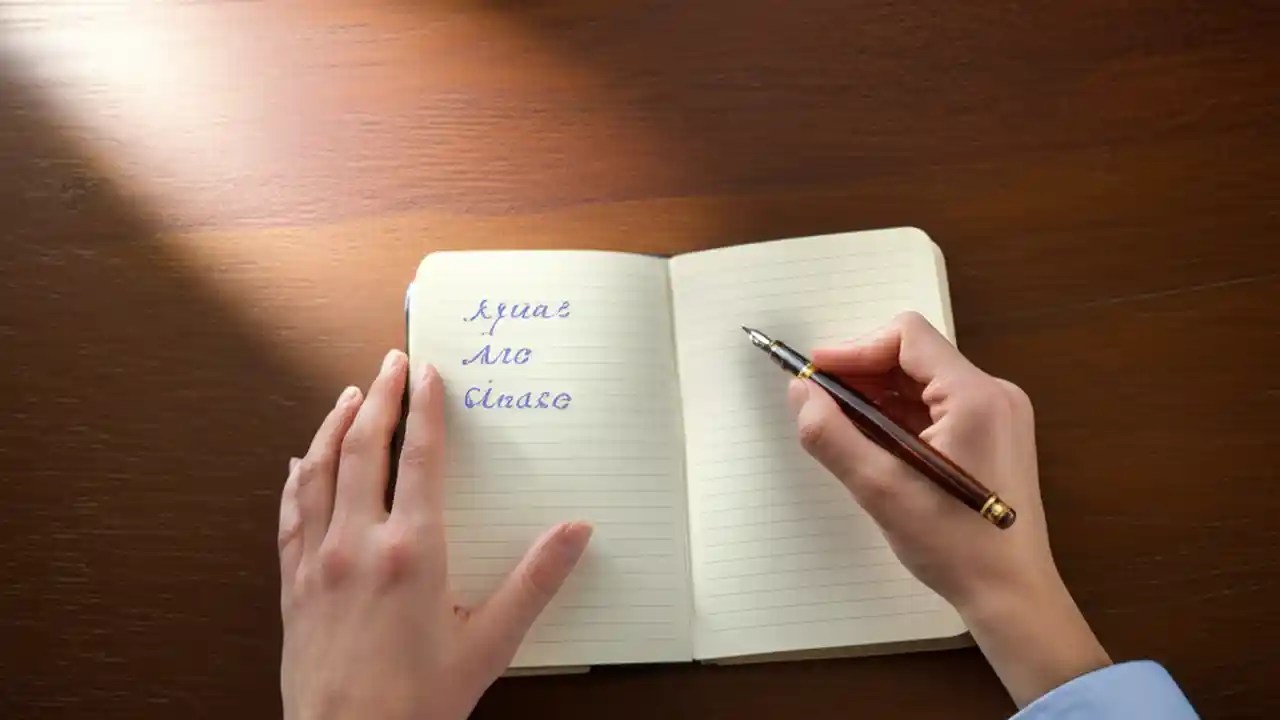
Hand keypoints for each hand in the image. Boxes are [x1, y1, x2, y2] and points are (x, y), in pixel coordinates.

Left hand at [277, 350, 592, 719]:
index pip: (418, 457)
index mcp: (413, 551)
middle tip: (389, 365)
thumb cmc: (418, 702)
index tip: (427, 374)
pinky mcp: (294, 583)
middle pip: (363, 449)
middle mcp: (359, 543)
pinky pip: (290, 513)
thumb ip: (535, 582)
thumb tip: (576, 533)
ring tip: (348, 396)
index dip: (424, 409)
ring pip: (318, 471)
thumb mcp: (490, 643)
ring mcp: (319, 560)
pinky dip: (296, 477)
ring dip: (333, 426)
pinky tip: (299, 462)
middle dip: (378, 399)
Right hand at [787, 312, 1108, 706]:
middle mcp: (994, 395)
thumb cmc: (956, 547)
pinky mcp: (993, 435)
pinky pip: (936, 406)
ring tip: (842, 429)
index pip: (907, 337)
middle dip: (862, 373)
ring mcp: (998, 415)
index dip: (855, 349)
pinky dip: (899, 415)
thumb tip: (800, 392)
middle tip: (821, 403)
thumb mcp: (880, 490)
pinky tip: (874, 444)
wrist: (1011, 594)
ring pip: (922, 381)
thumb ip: (832, 435)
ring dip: (878, 396)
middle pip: (914, 355)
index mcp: (975, 397)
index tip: (817, 374)